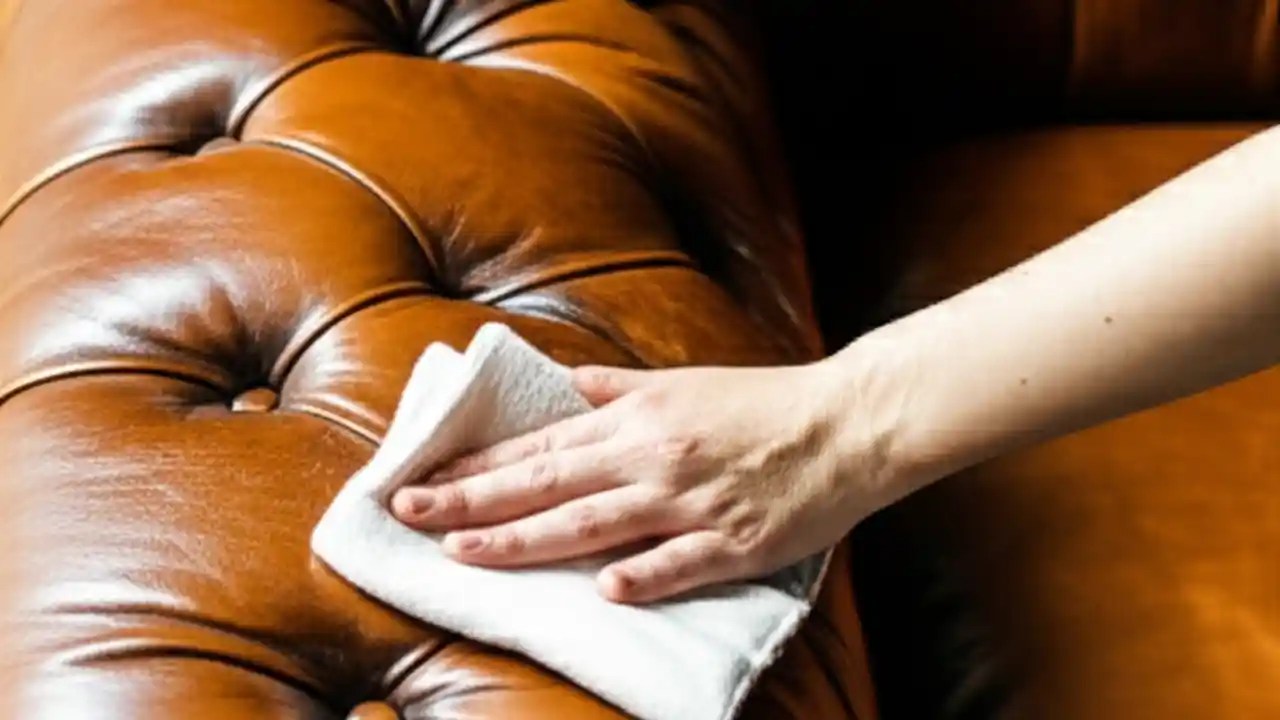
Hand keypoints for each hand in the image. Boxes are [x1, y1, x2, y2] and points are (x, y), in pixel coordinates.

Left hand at [390, 359, 891, 603]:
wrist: (846, 422)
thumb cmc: (763, 403)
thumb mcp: (685, 382)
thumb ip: (622, 389)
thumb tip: (571, 385)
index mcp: (638, 419)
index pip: (540, 444)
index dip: (478, 464)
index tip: (423, 477)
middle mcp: (651, 458)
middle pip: (547, 483)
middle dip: (472, 501)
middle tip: (409, 513)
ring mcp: (690, 503)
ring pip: (593, 523)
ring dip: (526, 540)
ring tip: (465, 553)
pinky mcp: (733, 542)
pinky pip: (680, 563)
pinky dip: (642, 575)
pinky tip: (602, 591)